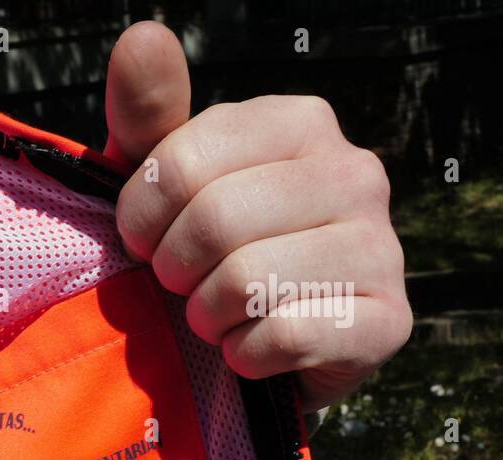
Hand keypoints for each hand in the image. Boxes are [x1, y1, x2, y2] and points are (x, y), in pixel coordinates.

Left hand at [102, 22, 411, 411]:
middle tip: (182, 285)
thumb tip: (141, 35)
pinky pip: (283, 337)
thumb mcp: (165, 182)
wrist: (259, 345)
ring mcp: (381, 246)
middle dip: (174, 271)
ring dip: (207, 315)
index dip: (141, 218)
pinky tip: (253, 346)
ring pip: (248, 281)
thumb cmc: (204, 252)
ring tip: (217, 314)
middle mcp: (355, 172)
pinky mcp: (387, 320)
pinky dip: (245, 355)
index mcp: (300, 123)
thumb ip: (147, 115)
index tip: (145, 241)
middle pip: (216, 222)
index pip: (182, 162)